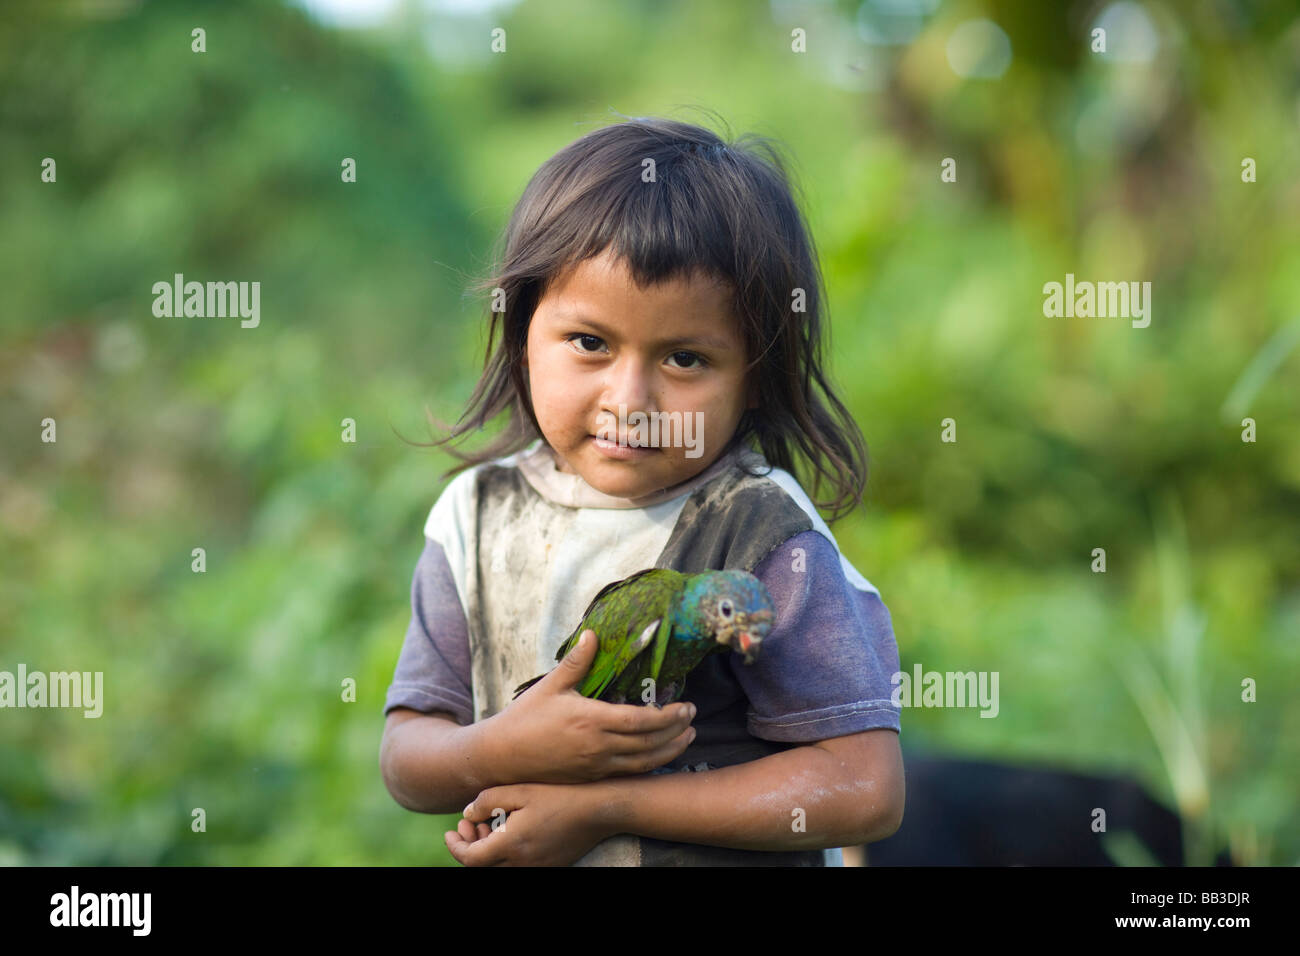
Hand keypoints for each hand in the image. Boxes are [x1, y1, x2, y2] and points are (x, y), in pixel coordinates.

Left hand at [446, 782, 616, 865]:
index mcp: (512, 846)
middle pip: (483, 866)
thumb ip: (488, 800)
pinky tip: (509, 830)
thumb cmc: (561, 794)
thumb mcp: (521, 790)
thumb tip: (467, 814)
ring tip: (487, 825)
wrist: (601, 809)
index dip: (455, 847)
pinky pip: (519, 864)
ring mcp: (538, 866)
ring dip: (487, 850)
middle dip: (469, 847)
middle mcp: (523, 863)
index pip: (470, 859)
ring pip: (501, 866)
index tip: (449, 832)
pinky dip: (506, 852)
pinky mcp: (551, 864)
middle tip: (467, 825)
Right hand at [487, 630, 696, 784]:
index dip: (669, 715)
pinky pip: (629, 774)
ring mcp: (596, 766)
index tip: (686, 706)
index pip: (642, 720)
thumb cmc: (525, 718)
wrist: (502, 757)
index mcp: (591, 720)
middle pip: (650, 743)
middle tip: (694, 717)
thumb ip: (577, 661)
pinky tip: (660, 756)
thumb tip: (593, 633)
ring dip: (671, 750)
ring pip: (644, 762)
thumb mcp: (551, 685)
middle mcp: (598, 746)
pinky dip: (651, 765)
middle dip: (677, 731)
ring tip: (688, 737)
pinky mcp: (592, 777)